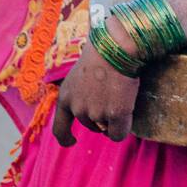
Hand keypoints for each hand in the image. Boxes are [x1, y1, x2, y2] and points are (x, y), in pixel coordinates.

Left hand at [52, 13, 140, 146]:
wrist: (115, 45)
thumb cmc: (100, 54)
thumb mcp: (79, 75)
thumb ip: (80, 94)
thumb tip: (89, 112)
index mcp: (65, 97)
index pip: (59, 129)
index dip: (66, 137)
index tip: (72, 140)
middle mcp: (77, 108)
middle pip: (90, 126)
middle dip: (101, 118)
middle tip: (111, 96)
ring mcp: (96, 113)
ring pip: (107, 129)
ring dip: (113, 118)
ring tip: (119, 94)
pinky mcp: (115, 114)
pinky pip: (118, 133)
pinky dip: (123, 127)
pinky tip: (127, 113)